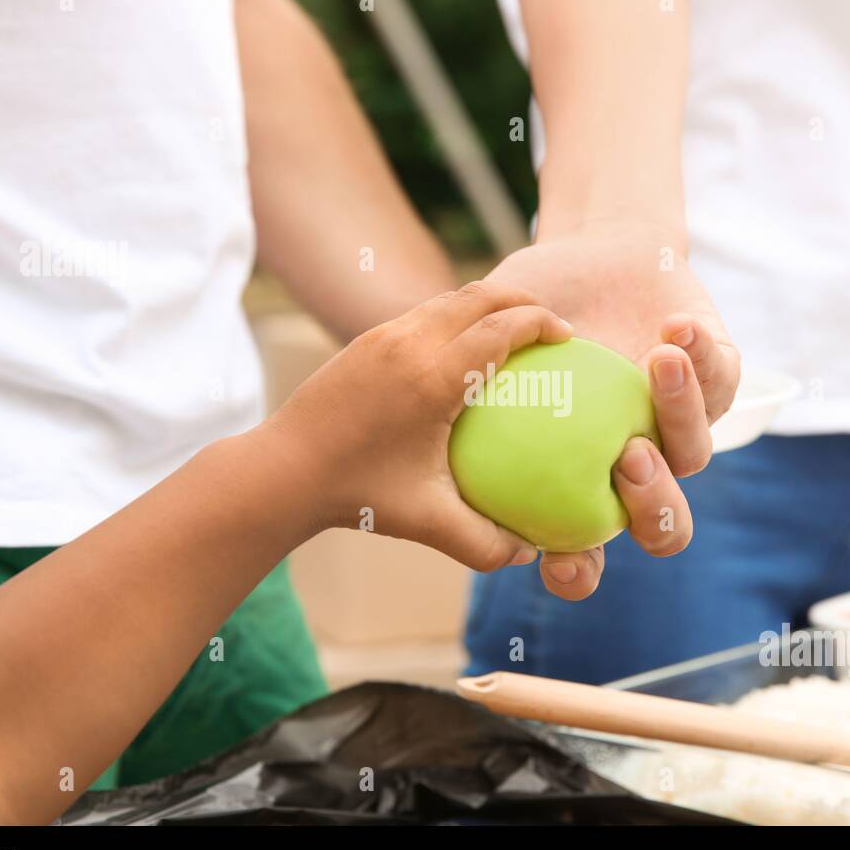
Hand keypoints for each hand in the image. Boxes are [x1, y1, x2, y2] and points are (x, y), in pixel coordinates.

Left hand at [260, 281, 694, 598]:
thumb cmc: (357, 496)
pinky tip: (461, 350)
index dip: (540, 322)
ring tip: (510, 328)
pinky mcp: (364, 340)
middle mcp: (409, 343)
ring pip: (447, 299)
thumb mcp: (427, 523)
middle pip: (479, 295)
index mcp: (433, 378)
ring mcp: (382, 336)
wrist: (283, 470)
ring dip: (485, 303)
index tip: (566, 335)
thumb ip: (484, 542)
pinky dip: (453, 317)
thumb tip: (528, 553)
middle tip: (549, 322)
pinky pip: (422, 314)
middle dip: (521, 299)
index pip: (501, 328)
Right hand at [483, 221, 738, 586]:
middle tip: (626, 458)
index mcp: (580, 489)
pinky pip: (720, 379)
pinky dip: (700, 357)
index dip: (577, 572)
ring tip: (656, 366)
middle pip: (660, 526)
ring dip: (678, 416)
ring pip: (694, 452)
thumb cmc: (522, 315)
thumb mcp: (476, 356)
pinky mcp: (718, 377)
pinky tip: (673, 329)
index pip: (584, 557)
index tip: (566, 558)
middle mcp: (635, 469)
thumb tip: (426, 454)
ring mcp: (681, 427)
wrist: (587, 254)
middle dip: (651, 506)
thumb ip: (457, 408)